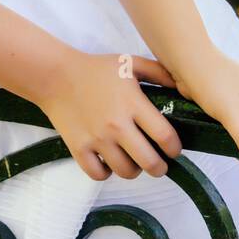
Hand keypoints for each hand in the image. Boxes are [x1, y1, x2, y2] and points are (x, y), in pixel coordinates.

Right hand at [36, 51, 184, 182]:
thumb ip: (158, 72)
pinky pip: (99, 174)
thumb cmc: (96, 69)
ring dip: (134, 170)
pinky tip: (109, 161)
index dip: (175, 148)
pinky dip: (107, 172)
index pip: (165, 136)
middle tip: (159, 163)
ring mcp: (97, 139)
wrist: (56, 75)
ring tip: (134, 161)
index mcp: (132, 103)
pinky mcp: (79, 148)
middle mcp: (116, 124)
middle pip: (149, 162)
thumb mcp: (129, 63)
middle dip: (160, 167)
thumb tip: (182, 87)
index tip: (173, 149)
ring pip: (126, 172)